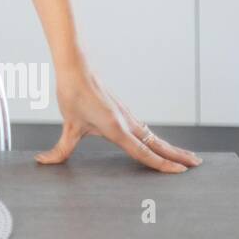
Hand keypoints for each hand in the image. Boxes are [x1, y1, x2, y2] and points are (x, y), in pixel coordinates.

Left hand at [36, 66, 201, 172]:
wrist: (75, 66)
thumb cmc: (72, 94)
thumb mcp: (68, 125)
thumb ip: (59, 149)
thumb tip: (42, 161)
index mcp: (117, 129)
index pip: (144, 152)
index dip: (162, 164)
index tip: (182, 171)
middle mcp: (126, 123)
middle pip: (157, 144)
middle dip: (177, 155)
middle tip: (197, 164)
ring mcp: (126, 115)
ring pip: (152, 135)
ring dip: (169, 146)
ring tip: (184, 155)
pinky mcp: (122, 109)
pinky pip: (143, 127)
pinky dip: (155, 137)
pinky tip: (155, 140)